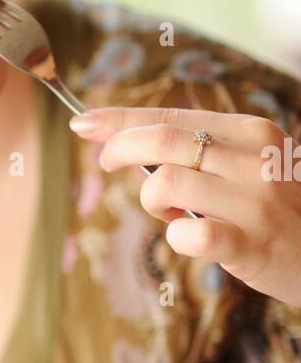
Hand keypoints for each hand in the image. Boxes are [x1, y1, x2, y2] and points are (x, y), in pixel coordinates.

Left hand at [70, 105, 300, 308]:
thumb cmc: (280, 209)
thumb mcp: (250, 166)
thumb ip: (201, 154)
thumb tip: (131, 145)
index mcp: (251, 133)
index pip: (172, 118)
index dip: (120, 120)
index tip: (83, 123)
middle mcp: (254, 159)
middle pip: (164, 143)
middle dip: (120, 149)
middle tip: (105, 163)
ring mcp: (255, 201)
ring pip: (168, 184)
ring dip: (153, 201)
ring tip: (173, 214)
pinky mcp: (252, 244)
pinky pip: (192, 234)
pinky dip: (176, 235)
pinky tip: (188, 236)